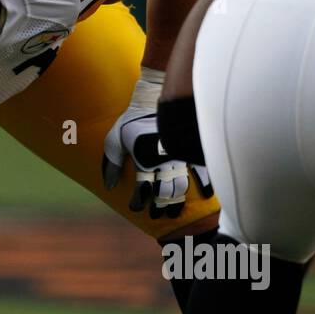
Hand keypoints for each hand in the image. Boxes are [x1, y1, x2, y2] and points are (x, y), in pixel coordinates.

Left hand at [102, 72, 211, 218]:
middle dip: (160, 206)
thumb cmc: (129, 120)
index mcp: (143, 162)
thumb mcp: (113, 141)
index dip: (138, 202)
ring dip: (178, 201)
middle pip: (163, 193)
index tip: (135, 207)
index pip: (142, 190)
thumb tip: (109, 187)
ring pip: (181, 186)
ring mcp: (178, 157)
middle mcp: (162, 163)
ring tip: (174, 212)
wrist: (152, 99)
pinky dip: (204, 183)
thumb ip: (112, 165)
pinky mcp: (189, 149)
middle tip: (157, 214)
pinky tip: (205, 194)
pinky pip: (201, 169)